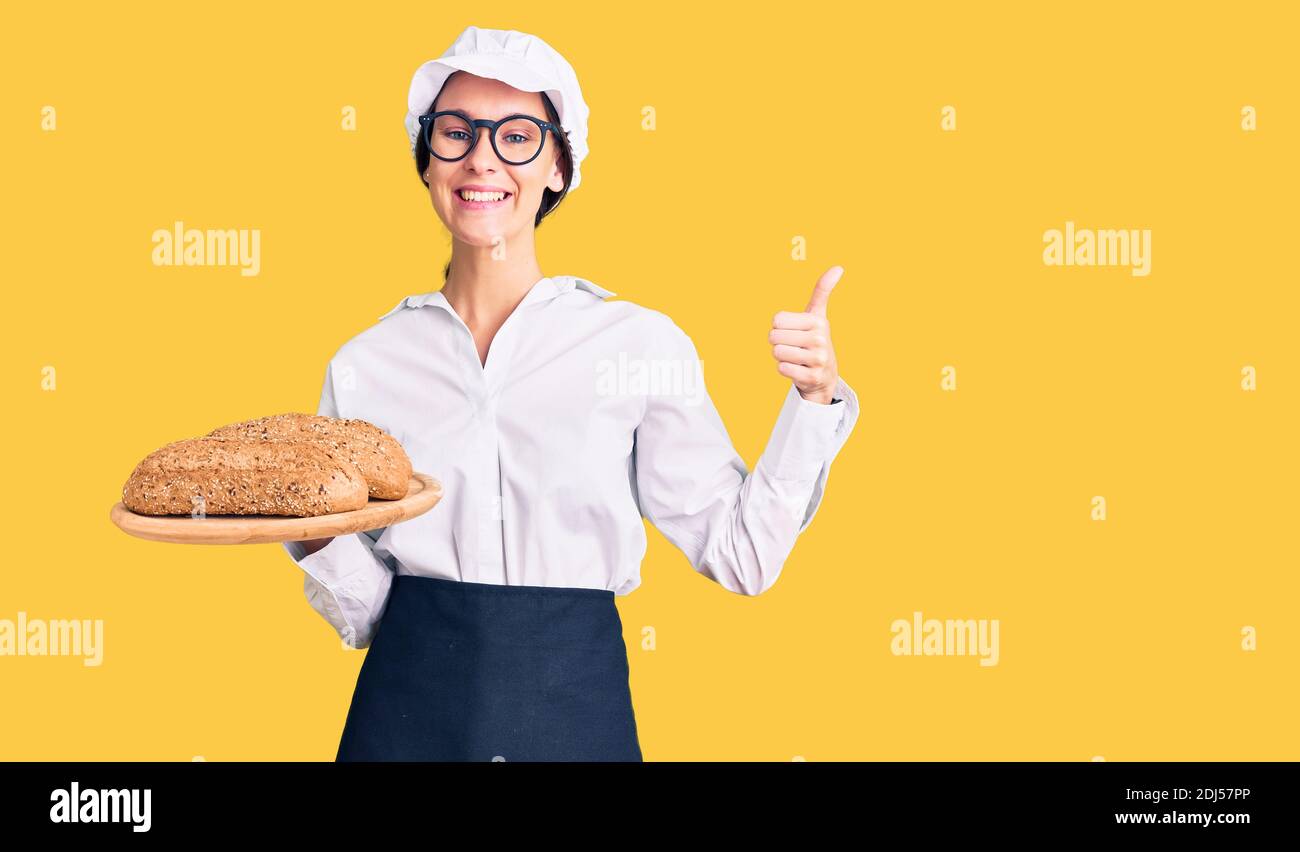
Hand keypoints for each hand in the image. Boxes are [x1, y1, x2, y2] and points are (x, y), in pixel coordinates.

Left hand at [769, 265, 841, 403]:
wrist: (825, 374)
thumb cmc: (814, 339)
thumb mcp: (817, 314)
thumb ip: (822, 290)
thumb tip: (838, 267)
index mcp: (818, 321)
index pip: (776, 320)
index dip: (779, 327)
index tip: (793, 331)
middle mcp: (820, 339)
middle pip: (774, 337)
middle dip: (778, 343)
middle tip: (794, 347)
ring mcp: (818, 359)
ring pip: (777, 353)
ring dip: (781, 357)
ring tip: (796, 358)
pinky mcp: (813, 376)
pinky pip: (782, 368)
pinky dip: (785, 370)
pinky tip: (798, 369)